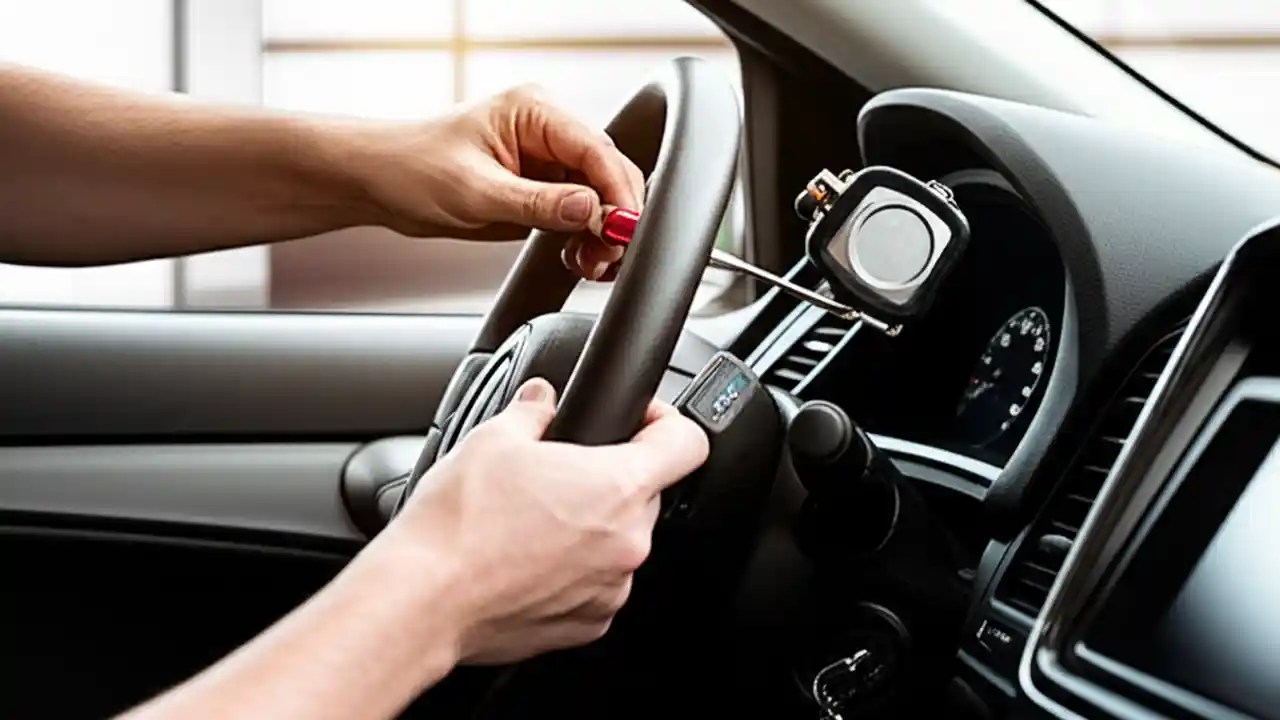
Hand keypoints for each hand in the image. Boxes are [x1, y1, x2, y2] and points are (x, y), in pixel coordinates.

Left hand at [352, 86, 645, 279]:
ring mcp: (546, 162)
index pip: (596, 149)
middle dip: (614, 217)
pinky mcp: (541, 190)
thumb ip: (539, 203)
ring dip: (601, 234)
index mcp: (535, 111)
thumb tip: (592, 210)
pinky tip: (577, 258)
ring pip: (599, 199)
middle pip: (606, 174)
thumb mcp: (477, 192)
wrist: (378, 183)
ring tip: (590, 264)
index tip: (626, 228)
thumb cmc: (412, 169)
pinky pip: (579, 215)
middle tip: (609, 255)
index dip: (618, 192)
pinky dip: (584, 240)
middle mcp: (547, 132)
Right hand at [374, 377, 707, 663]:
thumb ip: (533, 410)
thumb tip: (542, 400)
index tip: (641, 421)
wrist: (423, 600)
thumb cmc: (457, 525)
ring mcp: (611, 588)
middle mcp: (627, 543)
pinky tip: (528, 559)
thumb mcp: (493, 439)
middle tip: (558, 472)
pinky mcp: (588, 624)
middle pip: (646, 494)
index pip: (687, 444)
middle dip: (610, 478)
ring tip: (534, 520)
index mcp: (617, 487)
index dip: (665, 422)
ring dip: (591, 527)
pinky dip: (574, 569)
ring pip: (620, 541)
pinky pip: (598, 583)